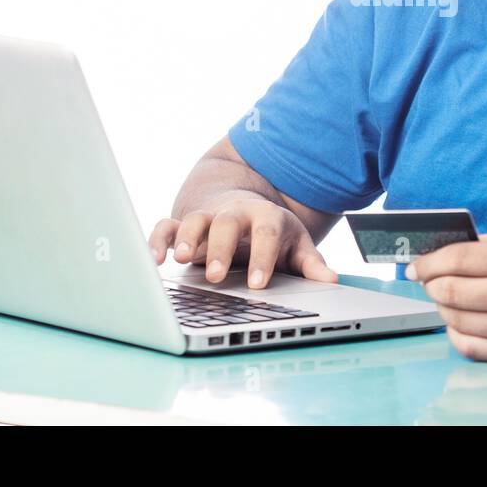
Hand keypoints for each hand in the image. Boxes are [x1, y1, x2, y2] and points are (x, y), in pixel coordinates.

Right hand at [148, 193, 337, 288]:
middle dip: (222, 248)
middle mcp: (234, 214)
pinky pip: (167, 226)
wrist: (242, 202)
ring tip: (183, 260)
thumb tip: (332, 280)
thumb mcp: (295, 244)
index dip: (263, 257)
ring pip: (195, 220)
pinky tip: (154, 260)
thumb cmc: (270, 232)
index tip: (258, 284)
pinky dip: (158, 240)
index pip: (267, 233)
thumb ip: (310, 263)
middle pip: (227, 223)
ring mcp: (208, 217)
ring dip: (187, 238)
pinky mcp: (184, 223)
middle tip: (218, 276)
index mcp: (266, 218)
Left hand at [405, 232, 486, 361]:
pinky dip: (455, 332)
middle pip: (452, 291)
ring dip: (441, 306)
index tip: (415, 263)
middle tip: (426, 278)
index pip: (459, 259)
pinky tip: (460, 319)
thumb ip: (486, 246)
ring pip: (457, 319)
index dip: (428, 261)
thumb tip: (439, 253)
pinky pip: (471, 347)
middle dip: (430, 283)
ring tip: (445, 295)